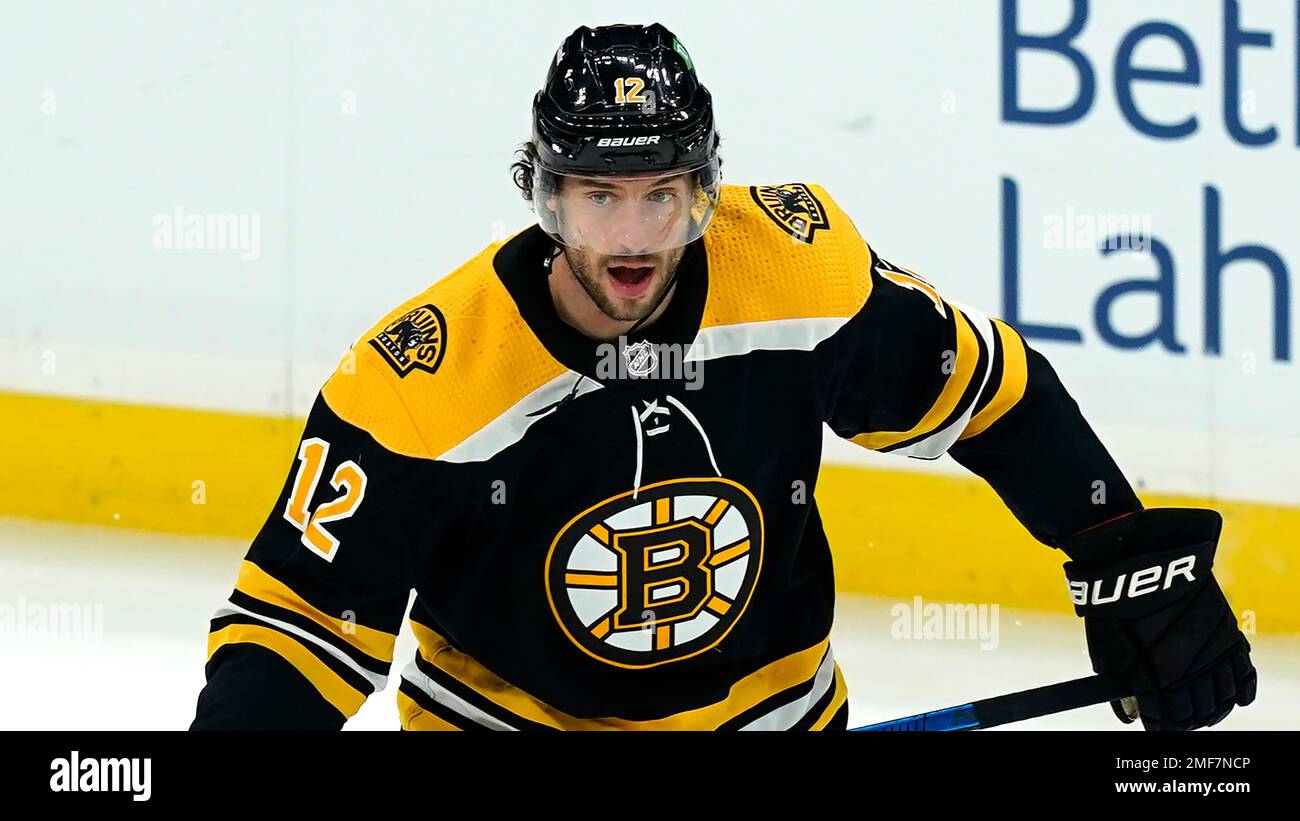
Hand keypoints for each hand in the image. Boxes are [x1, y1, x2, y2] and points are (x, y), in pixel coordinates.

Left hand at [1061, 508, 1256, 730]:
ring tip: (1205, 713)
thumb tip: (1130, 715)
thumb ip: (1121, 686)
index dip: (1164, 726)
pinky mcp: (1226, 631)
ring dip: (1215, 709)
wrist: (1136, 559)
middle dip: (1189, 720)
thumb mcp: (1106, 649)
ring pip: (1222, 696)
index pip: (1168, 719)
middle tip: (1180, 721)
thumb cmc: (1114, 605)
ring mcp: (1211, 651)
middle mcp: (1187, 671)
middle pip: (1197, 711)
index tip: (1159, 726)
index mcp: (1154, 679)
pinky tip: (1239, 699)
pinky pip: (1243, 669)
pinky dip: (1243, 688)